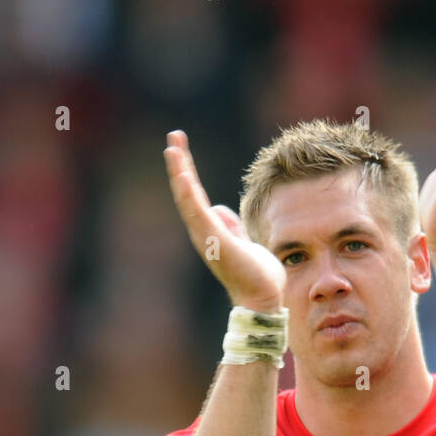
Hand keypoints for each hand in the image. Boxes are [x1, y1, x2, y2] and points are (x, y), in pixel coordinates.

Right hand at [164, 130, 286, 311]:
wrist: (262, 298)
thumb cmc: (255, 274)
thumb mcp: (243, 240)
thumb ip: (230, 224)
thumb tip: (218, 209)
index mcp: (210, 229)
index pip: (194, 194)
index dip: (187, 170)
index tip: (180, 145)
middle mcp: (203, 232)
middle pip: (186, 192)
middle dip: (180, 164)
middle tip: (174, 137)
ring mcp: (207, 236)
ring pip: (188, 199)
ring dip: (180, 173)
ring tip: (173, 149)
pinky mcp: (215, 241)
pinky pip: (197, 212)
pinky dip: (188, 193)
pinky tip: (183, 175)